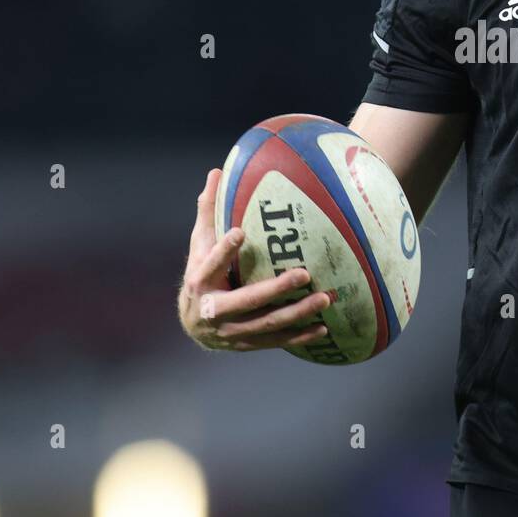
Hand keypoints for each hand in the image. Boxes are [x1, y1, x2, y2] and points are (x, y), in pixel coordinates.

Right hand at [177, 168, 334, 351]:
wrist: (193, 326)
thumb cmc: (201, 274)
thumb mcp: (199, 245)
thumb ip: (209, 212)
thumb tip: (216, 172)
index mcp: (199, 282)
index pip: (210, 264)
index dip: (223, 250)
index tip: (241, 232)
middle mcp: (213, 310)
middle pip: (246, 300)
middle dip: (275, 288)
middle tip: (304, 273)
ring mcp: (231, 331)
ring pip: (266, 324)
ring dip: (297, 312)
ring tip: (324, 299)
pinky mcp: (247, 344)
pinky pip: (276, 342)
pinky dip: (299, 336)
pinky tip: (323, 328)